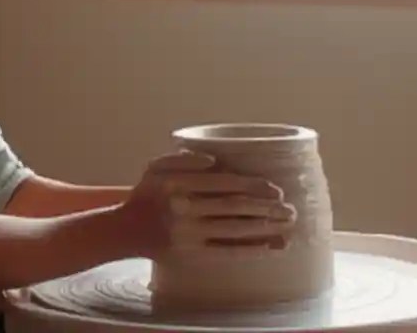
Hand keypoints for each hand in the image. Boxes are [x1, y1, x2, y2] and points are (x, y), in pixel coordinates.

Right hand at [116, 150, 296, 257]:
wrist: (125, 232)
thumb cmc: (147, 195)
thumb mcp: (156, 168)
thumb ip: (182, 159)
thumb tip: (213, 160)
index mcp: (178, 183)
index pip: (224, 183)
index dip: (253, 185)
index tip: (276, 188)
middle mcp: (184, 208)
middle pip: (234, 206)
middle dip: (266, 207)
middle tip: (291, 208)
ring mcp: (188, 234)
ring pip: (234, 230)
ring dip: (265, 228)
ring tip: (288, 226)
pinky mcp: (191, 255)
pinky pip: (226, 253)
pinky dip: (250, 250)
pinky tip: (269, 247)